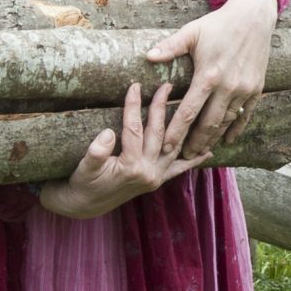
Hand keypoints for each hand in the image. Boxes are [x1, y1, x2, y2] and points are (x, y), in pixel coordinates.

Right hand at [39, 83, 204, 218]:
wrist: (84, 206)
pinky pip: (178, 169)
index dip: (133, 106)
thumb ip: (96, 152)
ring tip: (187, 102)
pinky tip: (207, 151)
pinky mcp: (156, 181)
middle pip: (158, 133)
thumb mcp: (84, 167)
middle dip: (161, 107)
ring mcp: (155, 177)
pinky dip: (192, 161)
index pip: (134, 129)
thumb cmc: (82, 183)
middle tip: (166, 85)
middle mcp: (148, 173)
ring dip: (180, 125)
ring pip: (172, 146)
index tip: (134, 85)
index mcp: (130, 167)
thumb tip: (108, 133)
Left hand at [144, 0, 275, 159]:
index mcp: (208, 76)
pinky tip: (226, 140)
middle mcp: (227, 86)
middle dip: (194, 143)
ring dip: (212, 138)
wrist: (254, 17)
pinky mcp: (256, 89)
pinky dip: (235, 129)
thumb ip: (170, 47)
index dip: (176, 133)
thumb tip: (147, 57)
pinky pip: (245, 115)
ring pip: (226, 122)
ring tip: (200, 151)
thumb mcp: (192, 32)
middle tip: (182, 157)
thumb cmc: (218, 24)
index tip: (165, 148)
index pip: (188, 112)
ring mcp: (244, 89)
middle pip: (208, 124)